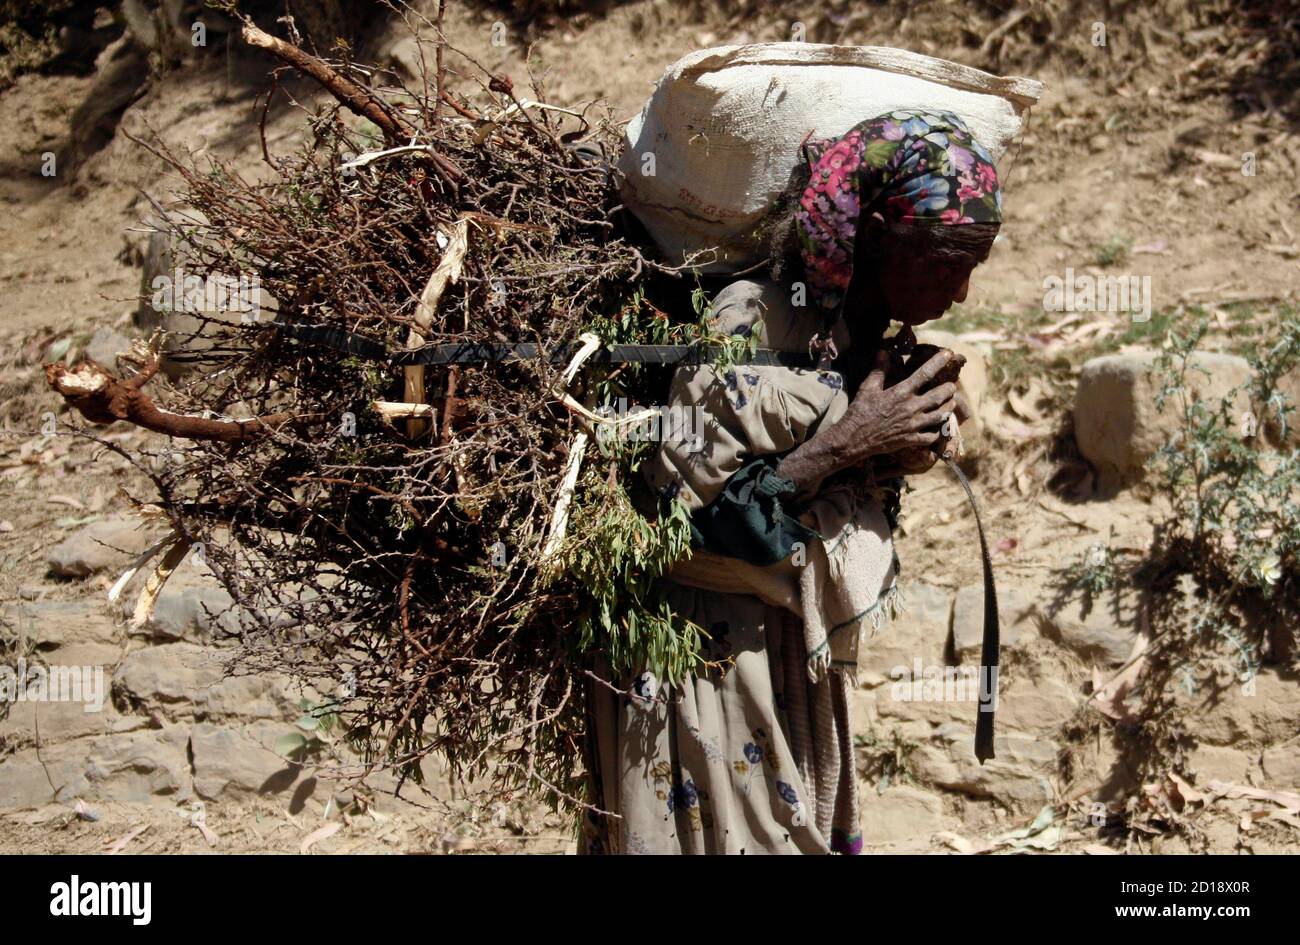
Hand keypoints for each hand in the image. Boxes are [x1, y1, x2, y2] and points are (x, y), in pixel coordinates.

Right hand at [842, 348, 958, 462]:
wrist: (854, 439)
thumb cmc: (860, 411)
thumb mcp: (867, 387)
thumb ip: (879, 369)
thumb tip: (883, 351)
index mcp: (901, 392)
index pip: (925, 374)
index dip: (939, 362)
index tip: (949, 354)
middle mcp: (911, 408)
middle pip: (939, 396)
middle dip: (949, 389)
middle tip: (952, 386)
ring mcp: (913, 425)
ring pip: (940, 415)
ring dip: (948, 408)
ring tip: (951, 403)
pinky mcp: (911, 440)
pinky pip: (931, 436)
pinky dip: (937, 431)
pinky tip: (937, 427)